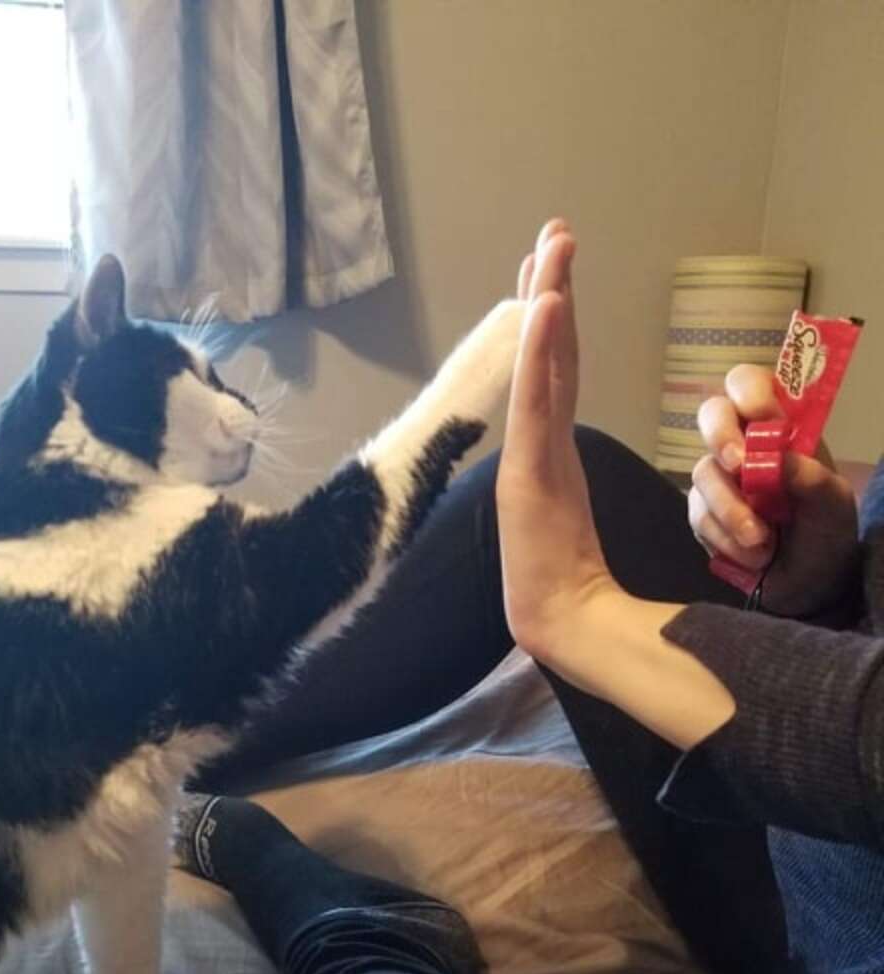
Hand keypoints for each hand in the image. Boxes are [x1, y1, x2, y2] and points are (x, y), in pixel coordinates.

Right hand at [498, 222, 735, 747]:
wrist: (557, 620)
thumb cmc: (563, 580)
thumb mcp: (568, 508)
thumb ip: (562, 471)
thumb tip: (558, 442)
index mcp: (546, 447)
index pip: (552, 369)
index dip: (551, 316)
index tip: (552, 264)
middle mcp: (533, 439)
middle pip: (542, 353)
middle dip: (546, 288)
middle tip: (553, 233)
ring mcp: (527, 452)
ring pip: (538, 363)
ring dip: (544, 300)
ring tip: (548, 248)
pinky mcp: (527, 471)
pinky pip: (535, 400)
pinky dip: (537, 351)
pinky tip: (543, 308)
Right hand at [692, 366, 858, 614]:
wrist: (808, 587)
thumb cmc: (826, 535)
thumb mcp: (834, 507)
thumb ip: (816, 481)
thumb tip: (781, 460)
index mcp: (779, 429)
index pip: (750, 384)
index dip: (750, 393)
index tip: (765, 420)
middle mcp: (743, 445)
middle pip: (710, 414)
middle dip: (722, 437)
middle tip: (739, 466)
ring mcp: (718, 479)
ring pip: (702, 473)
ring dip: (731, 509)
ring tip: (763, 542)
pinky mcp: (702, 514)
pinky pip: (698, 516)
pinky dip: (724, 538)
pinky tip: (753, 556)